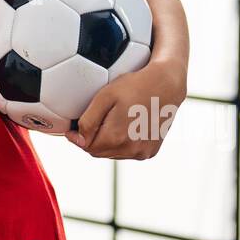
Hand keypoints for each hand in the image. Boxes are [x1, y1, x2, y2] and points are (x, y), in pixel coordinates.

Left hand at [65, 58, 187, 159]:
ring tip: (113, 120)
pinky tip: (127, 125)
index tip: (73, 127)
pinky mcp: (151, 151)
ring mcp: (143, 152)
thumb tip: (77, 139)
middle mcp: (131, 150)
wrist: (166, 85)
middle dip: (92, 139)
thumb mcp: (105, 97)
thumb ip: (87, 121)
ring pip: (113, 153)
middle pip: (99, 152)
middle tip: (95, 119)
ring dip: (108, 142)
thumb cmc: (135, 86)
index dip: (78, 137)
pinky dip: (123, 142)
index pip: (86, 146)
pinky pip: (128, 152)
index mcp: (117, 138)